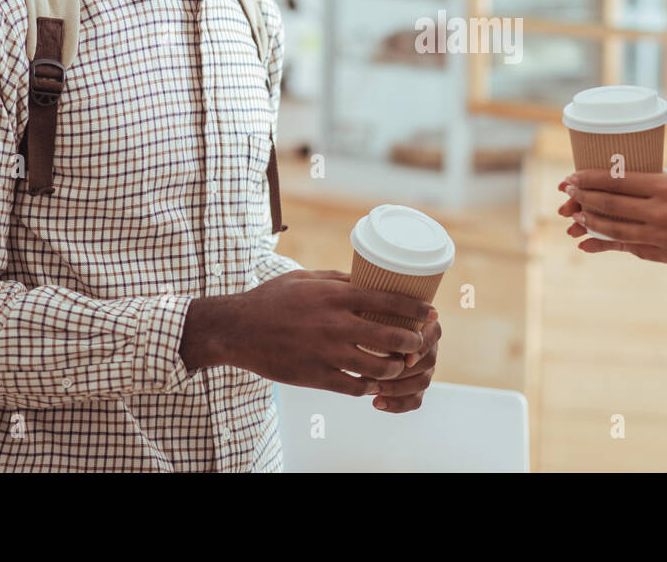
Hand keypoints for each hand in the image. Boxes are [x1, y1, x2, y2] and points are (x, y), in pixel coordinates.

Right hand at [181, 269, 437, 400]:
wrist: (236, 328)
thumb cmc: (272, 299)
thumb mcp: (306, 278)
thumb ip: (339, 280)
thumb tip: (369, 279)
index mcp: (334, 296)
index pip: (387, 301)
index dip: (414, 309)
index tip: (430, 313)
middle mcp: (334, 324)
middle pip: (389, 337)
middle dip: (412, 342)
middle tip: (419, 343)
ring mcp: (324, 352)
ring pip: (375, 367)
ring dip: (394, 368)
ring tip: (399, 366)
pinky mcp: (314, 376)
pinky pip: (352, 387)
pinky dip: (368, 386)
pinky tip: (372, 383)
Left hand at [371, 316, 440, 414]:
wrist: (364, 335)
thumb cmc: (370, 320)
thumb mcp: (375, 316)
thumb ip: (382, 320)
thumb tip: (384, 335)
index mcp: (426, 324)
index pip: (433, 336)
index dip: (422, 350)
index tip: (407, 360)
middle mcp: (430, 346)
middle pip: (429, 362)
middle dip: (402, 372)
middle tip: (377, 375)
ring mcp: (425, 368)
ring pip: (423, 383)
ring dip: (397, 389)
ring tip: (373, 389)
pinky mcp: (417, 386)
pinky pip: (415, 400)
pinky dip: (397, 404)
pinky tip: (377, 403)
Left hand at [556, 169, 666, 270]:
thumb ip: (660, 186)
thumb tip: (628, 181)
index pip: (618, 180)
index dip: (590, 178)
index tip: (572, 176)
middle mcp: (661, 213)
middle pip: (610, 205)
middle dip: (583, 198)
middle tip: (566, 192)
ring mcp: (662, 238)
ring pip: (615, 229)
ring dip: (590, 222)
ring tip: (574, 216)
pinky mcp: (665, 255)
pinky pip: (629, 248)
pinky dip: (607, 243)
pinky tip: (590, 242)